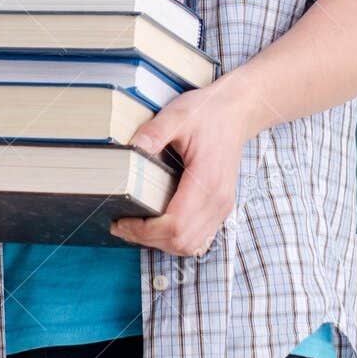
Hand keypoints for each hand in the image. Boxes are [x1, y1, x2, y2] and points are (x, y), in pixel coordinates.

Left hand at [109, 82, 249, 257]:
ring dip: (161, 243)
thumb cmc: (207, 113)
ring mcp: (221, 207)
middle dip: (147, 239)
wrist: (236, 112)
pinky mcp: (219, 207)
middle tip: (120, 226)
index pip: (175, 225)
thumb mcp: (177, 115)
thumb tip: (130, 148)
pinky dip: (175, 239)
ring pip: (190, 245)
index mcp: (207, 182)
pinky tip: (154, 225)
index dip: (145, 231)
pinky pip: (198, 237)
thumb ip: (154, 132)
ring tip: (133, 228)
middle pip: (181, 242)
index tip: (121, 221)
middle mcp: (218, 201)